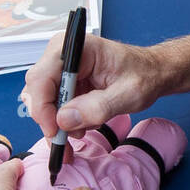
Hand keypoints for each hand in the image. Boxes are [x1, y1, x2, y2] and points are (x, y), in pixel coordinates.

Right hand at [21, 34, 170, 138]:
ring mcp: (62, 70)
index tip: (55, 132)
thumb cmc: (144, 75)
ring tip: (84, 130)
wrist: (153, 73)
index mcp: (76, 47)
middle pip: (37, 92)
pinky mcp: (65, 83)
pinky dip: (65, 122)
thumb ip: (98, 107)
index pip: (41, 77)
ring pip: (43, 102)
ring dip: (59, 123)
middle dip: (50, 120)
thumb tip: (64, 119)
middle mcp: (63, 55)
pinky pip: (54, 106)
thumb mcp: (128, 94)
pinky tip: (84, 125)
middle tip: (66, 141)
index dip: (42, 107)